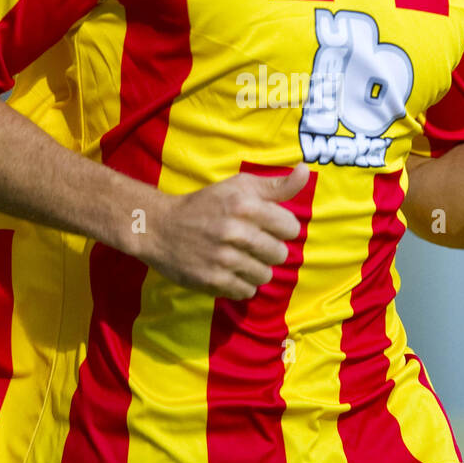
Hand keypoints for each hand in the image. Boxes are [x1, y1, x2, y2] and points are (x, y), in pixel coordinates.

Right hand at [143, 162, 309, 298]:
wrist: (159, 228)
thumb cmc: (205, 204)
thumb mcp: (239, 186)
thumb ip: (275, 185)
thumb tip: (304, 171)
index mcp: (244, 205)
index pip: (291, 227)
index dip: (282, 228)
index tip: (267, 227)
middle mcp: (234, 231)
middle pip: (279, 254)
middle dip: (269, 250)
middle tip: (250, 244)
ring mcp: (223, 258)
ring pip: (265, 275)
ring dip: (256, 270)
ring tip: (239, 259)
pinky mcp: (212, 280)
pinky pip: (246, 291)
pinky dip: (240, 284)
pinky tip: (228, 272)